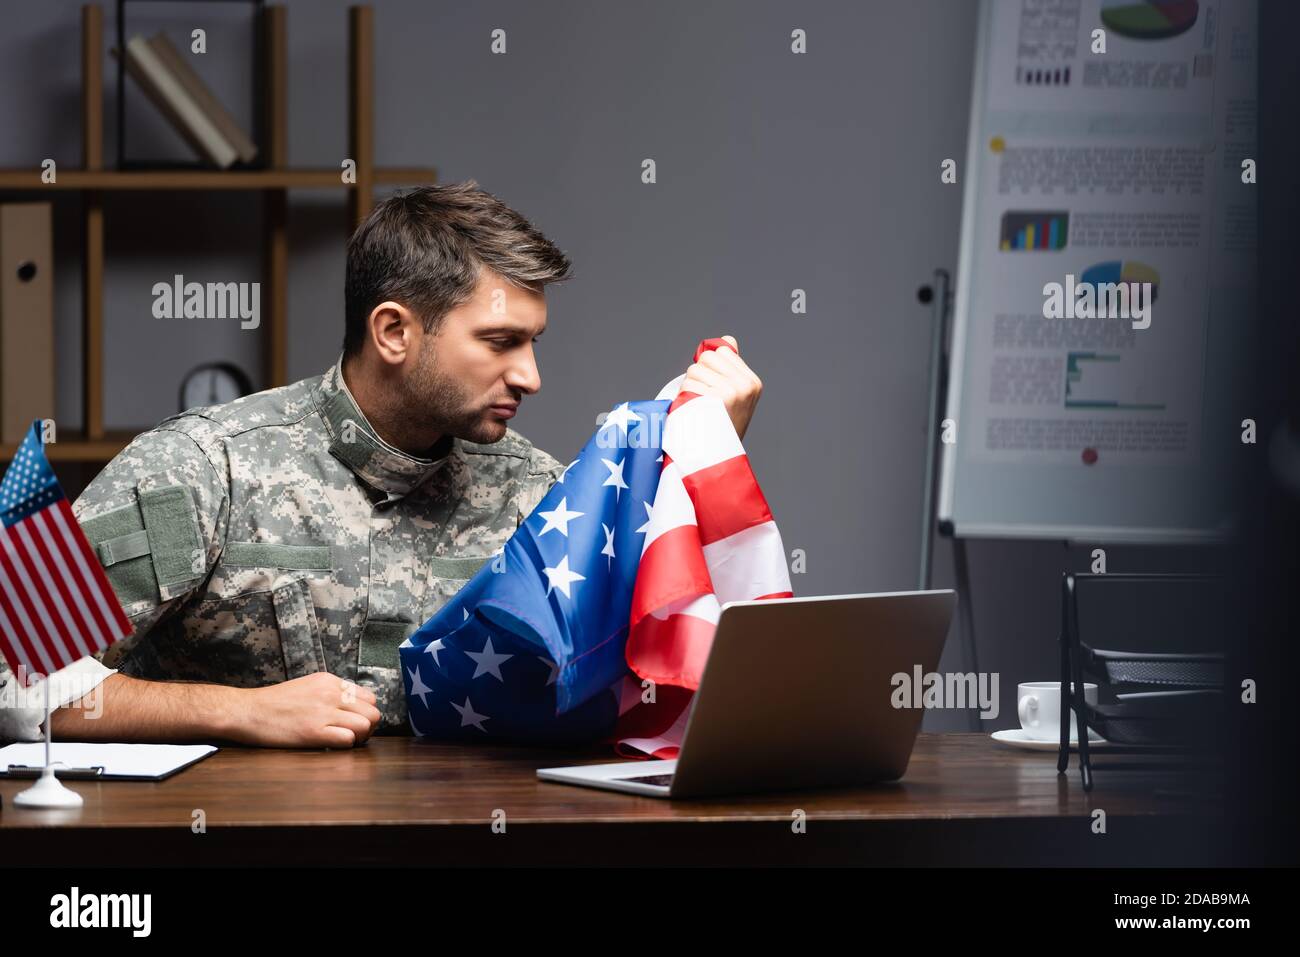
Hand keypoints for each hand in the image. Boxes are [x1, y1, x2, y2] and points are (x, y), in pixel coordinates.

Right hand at [237, 672, 381, 748]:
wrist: (247, 711)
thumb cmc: (275, 703)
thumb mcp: (308, 686)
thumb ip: (331, 693)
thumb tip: (352, 707)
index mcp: (329, 681)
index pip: (370, 697)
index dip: (366, 714)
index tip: (354, 723)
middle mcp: (330, 693)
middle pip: (373, 712)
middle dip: (368, 728)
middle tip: (353, 736)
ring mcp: (322, 712)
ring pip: (366, 725)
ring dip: (359, 738)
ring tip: (343, 741)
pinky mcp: (313, 732)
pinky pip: (348, 739)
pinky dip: (345, 745)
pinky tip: (330, 744)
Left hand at [679, 335, 762, 440]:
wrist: (718, 457)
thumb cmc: (722, 424)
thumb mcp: (735, 396)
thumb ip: (731, 367)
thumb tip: (727, 341)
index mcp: (752, 381)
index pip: (722, 350)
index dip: (711, 365)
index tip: (713, 385)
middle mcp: (745, 385)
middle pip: (707, 358)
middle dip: (699, 373)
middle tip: (703, 395)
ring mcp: (731, 392)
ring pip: (694, 370)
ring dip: (690, 385)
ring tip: (698, 404)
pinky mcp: (713, 400)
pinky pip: (688, 384)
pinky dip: (684, 395)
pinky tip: (692, 409)